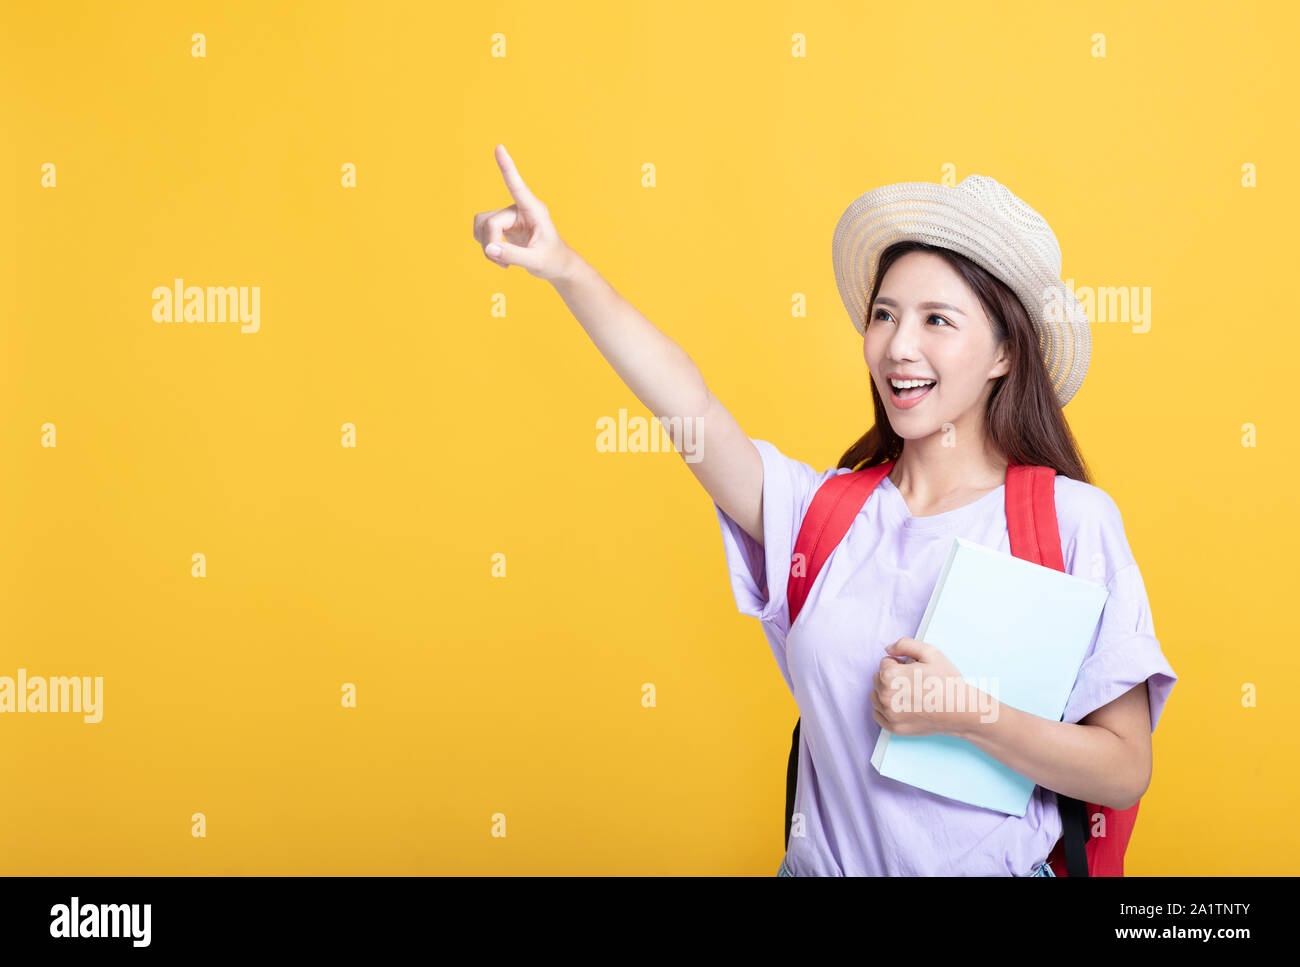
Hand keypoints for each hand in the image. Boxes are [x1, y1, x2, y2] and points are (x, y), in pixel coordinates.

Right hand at [472, 144, 575, 280]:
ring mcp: (509, 215)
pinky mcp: (501, 224)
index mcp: (534, 210)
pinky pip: (481, 230)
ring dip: (487, 246)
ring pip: (482, 225)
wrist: (555, 265)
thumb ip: (513, 256)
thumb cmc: (552, 261)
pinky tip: (500, 256)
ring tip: (503, 262)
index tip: (499, 147)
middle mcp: (519, 208)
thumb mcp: (536, 262)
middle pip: (491, 222)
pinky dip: (486, 246)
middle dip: (491, 244)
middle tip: (502, 264)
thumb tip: (489, 250)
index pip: (517, 187)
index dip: (507, 167)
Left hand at [870, 637, 980, 737]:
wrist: (960, 710)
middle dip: (892, 677)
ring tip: (909, 694)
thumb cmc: (946, 681)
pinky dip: (886, 709)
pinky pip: (878, 715)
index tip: (914, 670)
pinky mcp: (894, 728)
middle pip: (878, 679)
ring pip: (876, 696)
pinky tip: (903, 706)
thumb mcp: (929, 652)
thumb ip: (904, 644)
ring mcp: (888, 714)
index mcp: (890, 676)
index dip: (901, 663)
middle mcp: (885, 696)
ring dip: (887, 692)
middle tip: (914, 682)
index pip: (885, 663)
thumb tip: (888, 649)